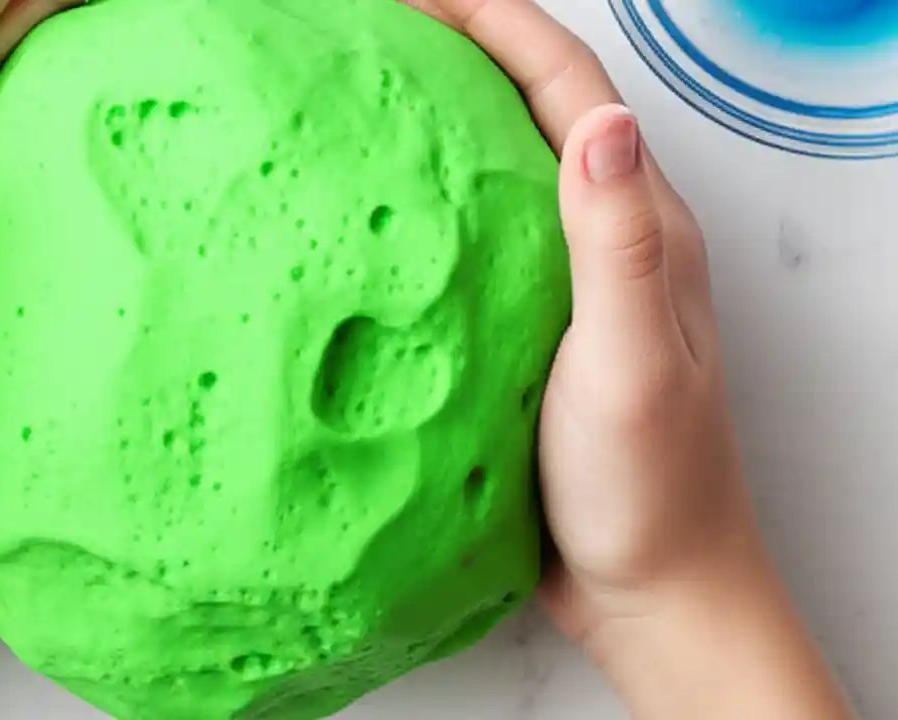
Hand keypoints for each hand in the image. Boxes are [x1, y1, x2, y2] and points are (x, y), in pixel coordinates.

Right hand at [405, 1, 850, 716]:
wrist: (649, 589)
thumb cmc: (649, 490)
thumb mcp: (632, 364)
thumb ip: (618, 247)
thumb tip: (608, 125)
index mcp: (640, 228)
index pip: (571, 88)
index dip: (497, 24)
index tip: (415, 1)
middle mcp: (603, 241)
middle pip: (532, 111)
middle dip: (459, 54)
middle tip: (371, 40)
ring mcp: (563, 287)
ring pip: (498, 175)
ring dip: (440, 126)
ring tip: (361, 107)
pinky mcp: (526, 333)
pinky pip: (474, 244)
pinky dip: (427, 211)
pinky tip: (374, 226)